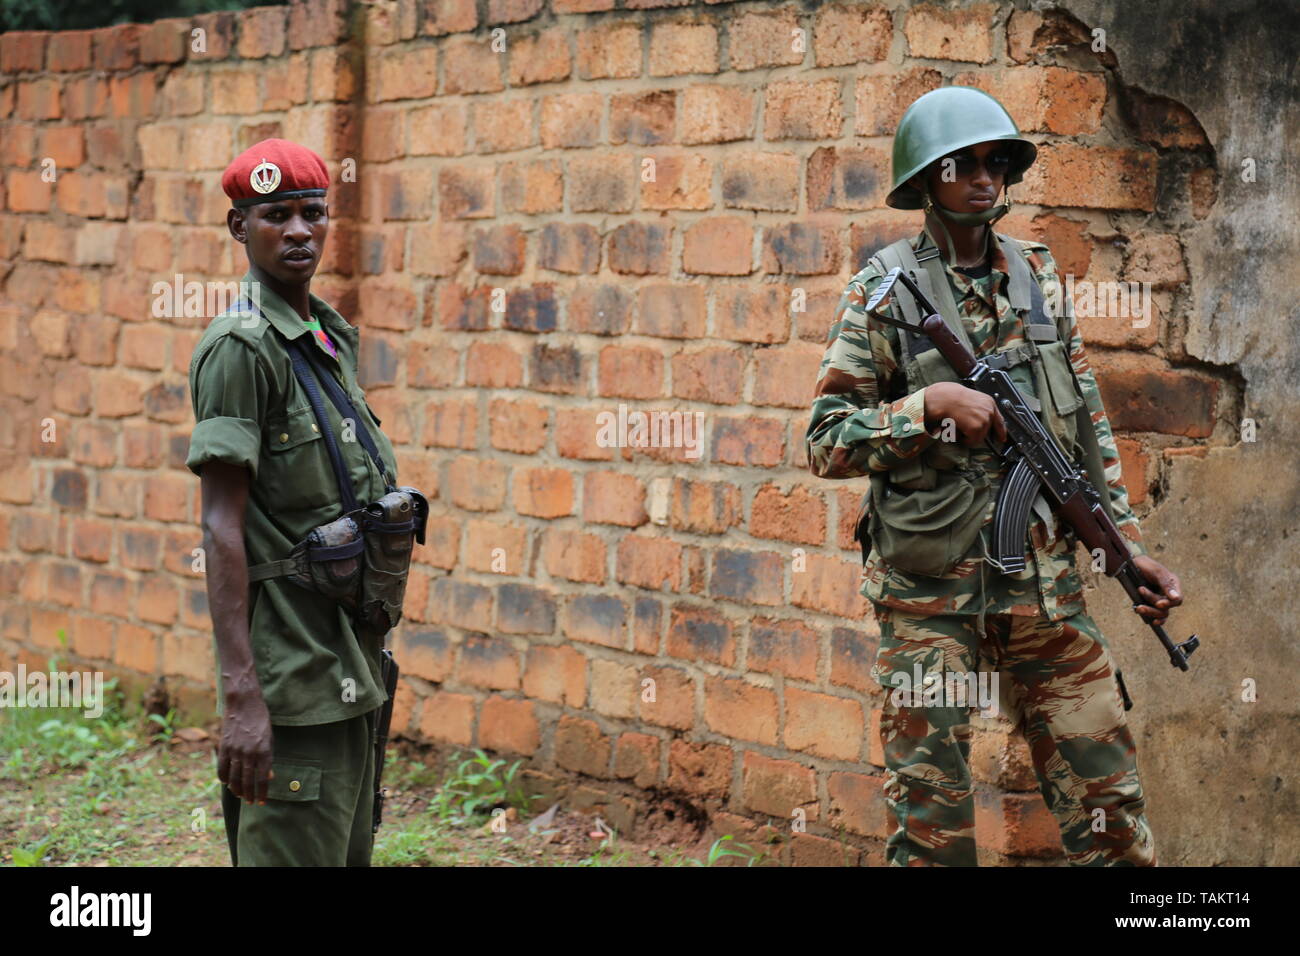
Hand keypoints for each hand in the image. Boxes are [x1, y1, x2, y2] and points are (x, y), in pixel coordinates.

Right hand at [218, 690, 273, 805]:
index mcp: (264, 751)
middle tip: (251, 802)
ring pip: (234, 778)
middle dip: (250, 795)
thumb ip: (269, 757)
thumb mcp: (270, 738)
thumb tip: (270, 777)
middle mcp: (249, 753)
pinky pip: (222, 768)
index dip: (262, 792)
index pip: (263, 778)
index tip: (262, 801)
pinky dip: (224, 778)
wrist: (244, 704)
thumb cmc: (261, 720)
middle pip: (248, 781)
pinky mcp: (224, 747)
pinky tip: (227, 783)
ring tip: (241, 796)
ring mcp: (235, 751)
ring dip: (237, 790)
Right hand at [923, 382, 1007, 446]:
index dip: (1000, 431)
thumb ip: (976, 409)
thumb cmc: (948, 396)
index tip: (1002, 439)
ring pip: (978, 437)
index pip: (999, 421)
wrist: (942, 398)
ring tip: (957, 425)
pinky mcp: (977, 428)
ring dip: (967, 435)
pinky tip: (956, 429)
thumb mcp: (969, 399)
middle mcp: (989, 410)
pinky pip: (971, 441)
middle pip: (987, 431)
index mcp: (988, 402)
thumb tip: (975, 420)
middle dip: (975, 433)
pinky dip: (962, 439)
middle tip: (962, 427)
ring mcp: (984, 419)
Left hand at [1131, 555, 1182, 624]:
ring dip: (1150, 612)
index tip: (1158, 603)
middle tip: (1141, 605)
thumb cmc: (1146, 565)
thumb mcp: (1157, 572)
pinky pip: (1154, 614)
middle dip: (1154, 608)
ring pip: (1160, 613)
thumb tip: (1175, 598)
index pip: (1177, 600)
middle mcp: (1167, 594)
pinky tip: (1150, 621)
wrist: (1130, 563)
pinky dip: (1152, 618)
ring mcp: (1159, 599)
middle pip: (1166, 608)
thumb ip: (1166, 584)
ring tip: (1138, 608)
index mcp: (1173, 585)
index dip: (1169, 604)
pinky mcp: (1149, 602)